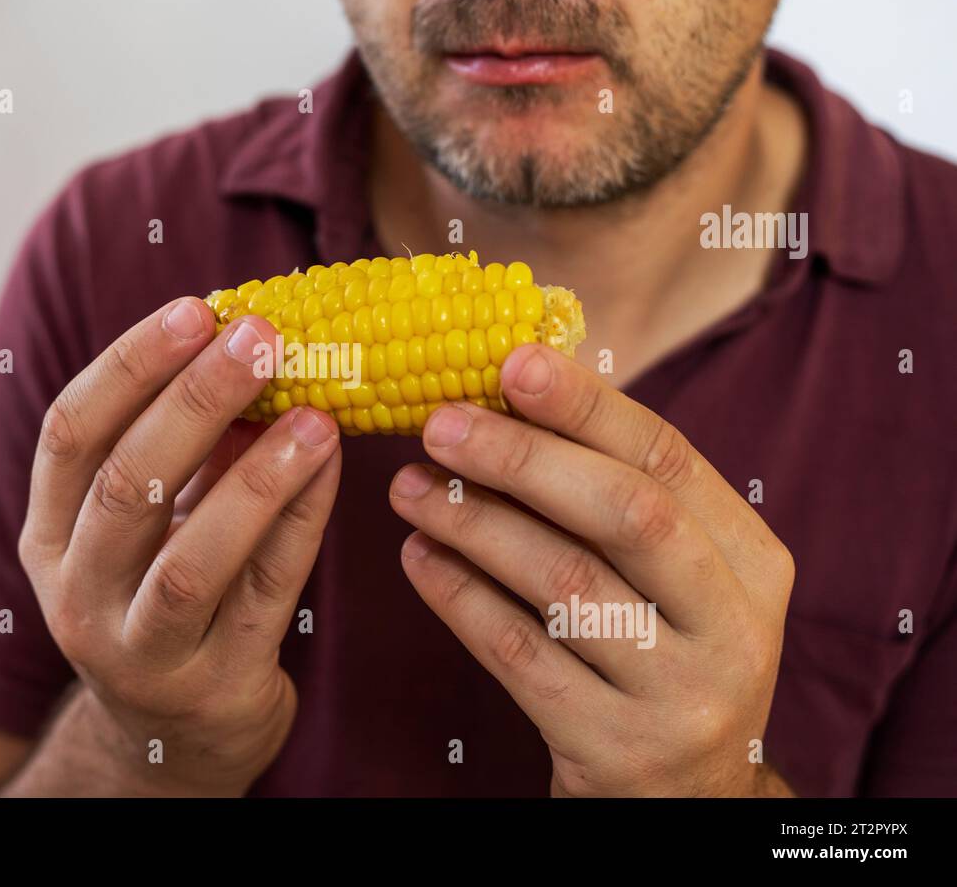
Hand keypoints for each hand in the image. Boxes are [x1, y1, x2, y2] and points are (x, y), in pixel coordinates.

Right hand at [18, 297, 341, 796]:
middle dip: (194, 402)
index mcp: (50, 535)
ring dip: (255, 477)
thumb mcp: (148, 524)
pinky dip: (300, 524)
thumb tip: (246, 341)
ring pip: (190, 559)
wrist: (173, 735)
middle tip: (260, 338)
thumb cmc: (165, 595)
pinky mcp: (215, 687)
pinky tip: (330, 467)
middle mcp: (78, 596)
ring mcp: (141, 653)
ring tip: (314, 413)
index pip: (69, 435)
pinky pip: (265, 596)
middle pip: (124, 486)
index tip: (196, 309)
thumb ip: (181, 447)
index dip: (130, 366)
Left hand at [389, 343, 795, 796]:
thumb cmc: (660, 657)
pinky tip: (418, 559)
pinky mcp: (617, 749)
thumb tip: (516, 388)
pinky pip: (521, 656)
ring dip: (473, 524)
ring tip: (408, 488)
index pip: (667, 459)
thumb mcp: (673, 581)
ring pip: (564, 584)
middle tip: (438, 423)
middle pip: (626, 514)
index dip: (586, 404)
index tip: (510, 360)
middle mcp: (733, 628)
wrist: (687, 800)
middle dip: (523, 459)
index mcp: (752, 564)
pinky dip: (460, 598)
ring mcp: (680, 695)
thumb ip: (620, 498)